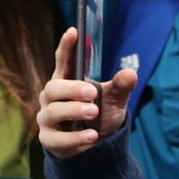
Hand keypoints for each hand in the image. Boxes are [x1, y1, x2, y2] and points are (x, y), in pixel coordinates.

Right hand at [38, 28, 135, 157]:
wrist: (95, 146)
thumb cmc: (99, 116)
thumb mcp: (113, 100)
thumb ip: (120, 87)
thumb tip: (131, 73)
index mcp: (66, 81)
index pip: (63, 61)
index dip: (66, 47)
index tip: (73, 31)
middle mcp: (51, 98)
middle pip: (54, 87)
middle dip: (72, 89)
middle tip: (92, 93)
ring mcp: (47, 118)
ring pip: (52, 112)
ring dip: (73, 111)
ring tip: (93, 112)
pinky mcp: (49, 139)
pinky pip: (57, 139)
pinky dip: (75, 138)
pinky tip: (92, 136)